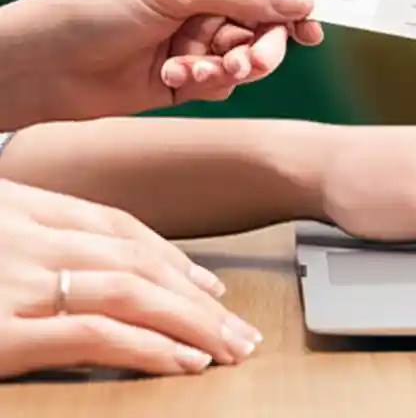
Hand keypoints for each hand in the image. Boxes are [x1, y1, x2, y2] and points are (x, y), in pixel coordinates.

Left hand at [0, 0, 323, 127]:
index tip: (309, 30)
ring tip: (204, 74)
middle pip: (269, 22)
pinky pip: (224, 80)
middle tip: (248, 64)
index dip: (294, 2)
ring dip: (231, 67)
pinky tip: (173, 78)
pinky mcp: (191, 72)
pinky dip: (206, 82)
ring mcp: (200, 34)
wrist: (45, 65)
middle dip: (261, 45)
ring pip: (249, 55)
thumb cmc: (97, 8)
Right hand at [0, 180, 261, 378]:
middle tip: (239, 328)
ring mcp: (11, 281)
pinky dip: (149, 347)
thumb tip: (91, 275)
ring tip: (229, 348)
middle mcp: (21, 235)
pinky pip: (95, 334)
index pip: (114, 224)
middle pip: (135, 260)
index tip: (208, 284)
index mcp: (14, 207)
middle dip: (197, 297)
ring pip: (130, 292)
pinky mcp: (0, 334)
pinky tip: (184, 360)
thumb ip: (32, 249)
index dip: (171, 256)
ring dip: (191, 322)